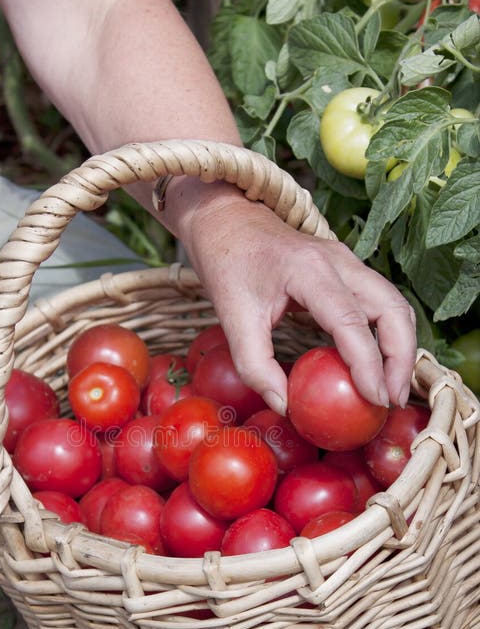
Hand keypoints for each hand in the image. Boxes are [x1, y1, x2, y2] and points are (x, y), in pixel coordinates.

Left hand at [170, 183, 416, 412]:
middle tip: (391, 401)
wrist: (228, 221)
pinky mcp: (348, 270)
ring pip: (395, 305)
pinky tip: (377, 367)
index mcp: (309, 270)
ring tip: (390, 390)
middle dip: (400, 359)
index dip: (369, 364)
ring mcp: (348, 263)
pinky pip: (381, 304)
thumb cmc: (227, 266)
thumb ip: (255, 365)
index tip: (374, 399)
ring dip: (400, 348)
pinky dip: (388, 336)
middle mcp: (339, 262)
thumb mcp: (232, 318)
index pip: (352, 322)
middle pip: (392, 310)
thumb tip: (285, 406)